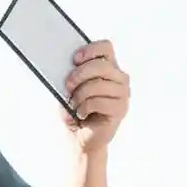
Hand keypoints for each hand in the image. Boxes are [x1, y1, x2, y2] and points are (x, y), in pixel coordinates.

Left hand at [63, 39, 128, 154]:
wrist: (79, 139)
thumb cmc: (74, 111)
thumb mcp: (68, 90)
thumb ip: (71, 76)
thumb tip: (64, 66)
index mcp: (107, 67)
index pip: (105, 47)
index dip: (89, 50)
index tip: (74, 60)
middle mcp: (119, 78)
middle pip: (100, 65)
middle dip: (78, 75)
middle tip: (68, 87)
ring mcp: (123, 93)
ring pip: (98, 84)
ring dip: (79, 96)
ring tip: (75, 105)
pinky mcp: (121, 109)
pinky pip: (99, 102)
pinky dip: (84, 108)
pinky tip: (82, 114)